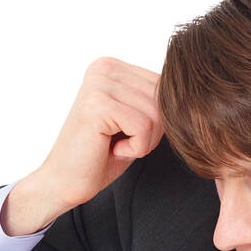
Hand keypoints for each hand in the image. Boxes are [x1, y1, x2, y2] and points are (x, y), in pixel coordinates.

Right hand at [4, 57, 162, 234]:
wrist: (64, 183)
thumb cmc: (99, 157)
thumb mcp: (133, 121)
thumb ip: (153, 101)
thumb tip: (187, 92)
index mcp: (112, 66)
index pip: (163, 86)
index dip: (155, 121)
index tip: (124, 133)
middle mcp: (105, 67)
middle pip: (162, 99)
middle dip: (151, 132)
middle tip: (120, 143)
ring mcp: (99, 83)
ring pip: (156, 115)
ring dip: (142, 141)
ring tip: (114, 146)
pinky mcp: (98, 104)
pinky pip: (144, 127)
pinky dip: (135, 148)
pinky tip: (111, 149)